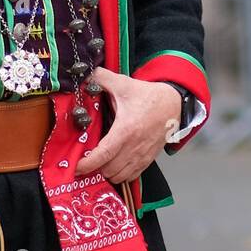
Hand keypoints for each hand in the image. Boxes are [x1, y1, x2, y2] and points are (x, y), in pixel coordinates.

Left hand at [74, 67, 181, 183]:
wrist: (174, 104)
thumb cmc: (149, 97)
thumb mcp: (124, 84)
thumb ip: (101, 78)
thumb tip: (85, 74)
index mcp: (126, 129)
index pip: (104, 154)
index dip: (88, 164)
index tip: (77, 166)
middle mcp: (134, 146)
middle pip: (109, 169)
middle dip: (95, 167)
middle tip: (86, 158)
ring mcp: (142, 155)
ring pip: (119, 176)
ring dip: (107, 172)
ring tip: (100, 161)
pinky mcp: (148, 159)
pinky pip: (131, 176)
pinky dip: (121, 174)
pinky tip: (115, 164)